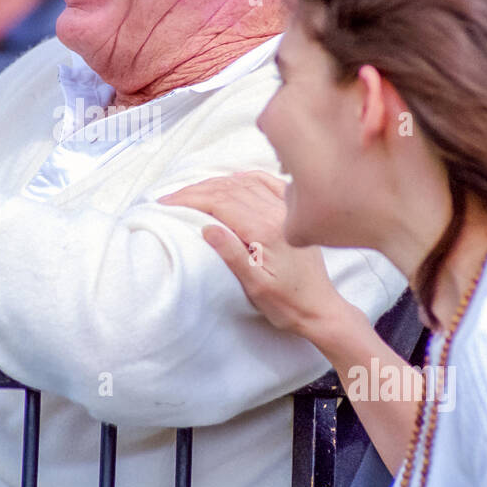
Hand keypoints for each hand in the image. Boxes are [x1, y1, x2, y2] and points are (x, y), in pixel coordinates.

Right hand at [160, 171, 365, 347]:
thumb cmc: (286, 303)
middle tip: (170, 197)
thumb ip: (232, 254)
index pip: (219, 202)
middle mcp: (277, 213)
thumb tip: (206, 227)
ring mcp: (286, 210)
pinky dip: (247, 177)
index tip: (166, 203)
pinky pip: (268, 183)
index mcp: (265, 230)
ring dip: (215, 183)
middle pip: (229, 189)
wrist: (320, 309)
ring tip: (191, 190)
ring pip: (245, 183)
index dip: (190, 199)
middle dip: (196, 190)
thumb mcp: (256, 286)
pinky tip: (234, 177)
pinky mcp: (292, 214)